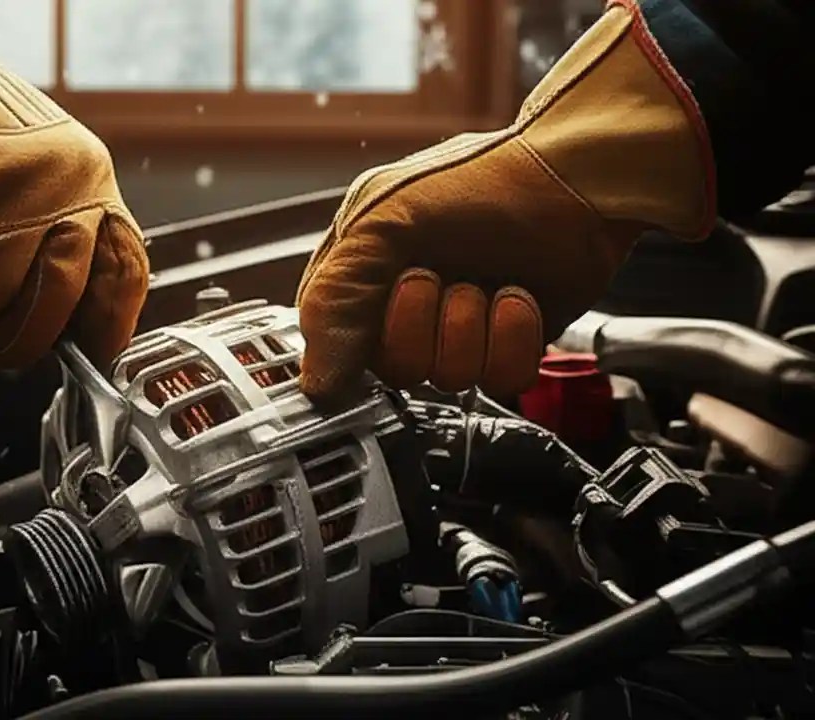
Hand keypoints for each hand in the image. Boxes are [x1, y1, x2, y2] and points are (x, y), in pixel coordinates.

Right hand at [0, 0, 148, 368]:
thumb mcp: (36, 175)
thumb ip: (55, 238)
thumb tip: (63, 324)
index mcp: (91, 181)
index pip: (125, 268)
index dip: (111, 322)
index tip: (91, 355)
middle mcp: (65, 187)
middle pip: (52, 306)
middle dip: (13, 343)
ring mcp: (14, 196)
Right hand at [296, 3, 714, 403]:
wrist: (574, 179)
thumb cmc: (480, 181)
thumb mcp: (382, 223)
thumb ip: (335, 301)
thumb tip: (316, 382)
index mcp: (359, 270)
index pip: (329, 337)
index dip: (356, 334)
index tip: (383, 302)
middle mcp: (402, 304)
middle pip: (392, 368)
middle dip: (423, 323)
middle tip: (439, 275)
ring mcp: (456, 327)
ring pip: (447, 378)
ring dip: (472, 326)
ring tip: (486, 281)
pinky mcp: (506, 344)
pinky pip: (500, 379)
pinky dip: (513, 338)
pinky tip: (516, 296)